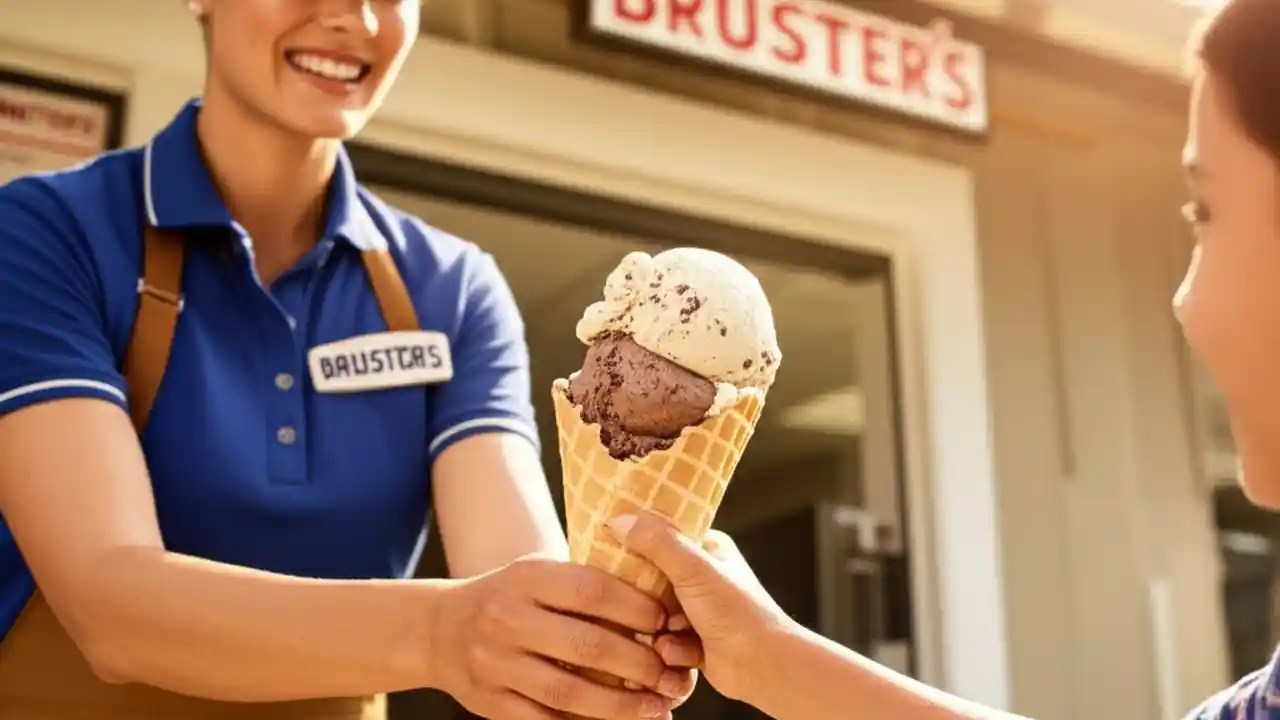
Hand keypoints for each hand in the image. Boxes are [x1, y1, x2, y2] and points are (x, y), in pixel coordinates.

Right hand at [430, 554, 691, 718]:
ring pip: (569, 693)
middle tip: (669, 673)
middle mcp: (507, 618)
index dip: (636, 608)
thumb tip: (655, 587)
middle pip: (587, 646)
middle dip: (638, 663)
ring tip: (657, 709)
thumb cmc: (508, 597)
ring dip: (620, 706)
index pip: (593, 590)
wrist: (438, 630)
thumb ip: (581, 580)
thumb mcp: (536, 572)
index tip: (666, 620)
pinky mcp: (489, 702)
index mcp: (526, 577)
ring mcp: (495, 663)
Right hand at [608, 512, 794, 702]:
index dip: (637, 547)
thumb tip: (618, 519)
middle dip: (646, 599)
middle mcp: (701, 576)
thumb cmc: (738, 613)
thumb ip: (657, 542)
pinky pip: (663, 641)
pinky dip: (671, 649)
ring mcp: (697, 610)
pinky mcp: (693, 641)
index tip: (614, 556)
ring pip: (652, 614)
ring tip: (674, 632)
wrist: (764, 667)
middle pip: (650, 580)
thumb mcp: (694, 569)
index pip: (660, 537)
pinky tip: (685, 653)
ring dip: (658, 628)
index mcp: (706, 548)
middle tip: (650, 606)